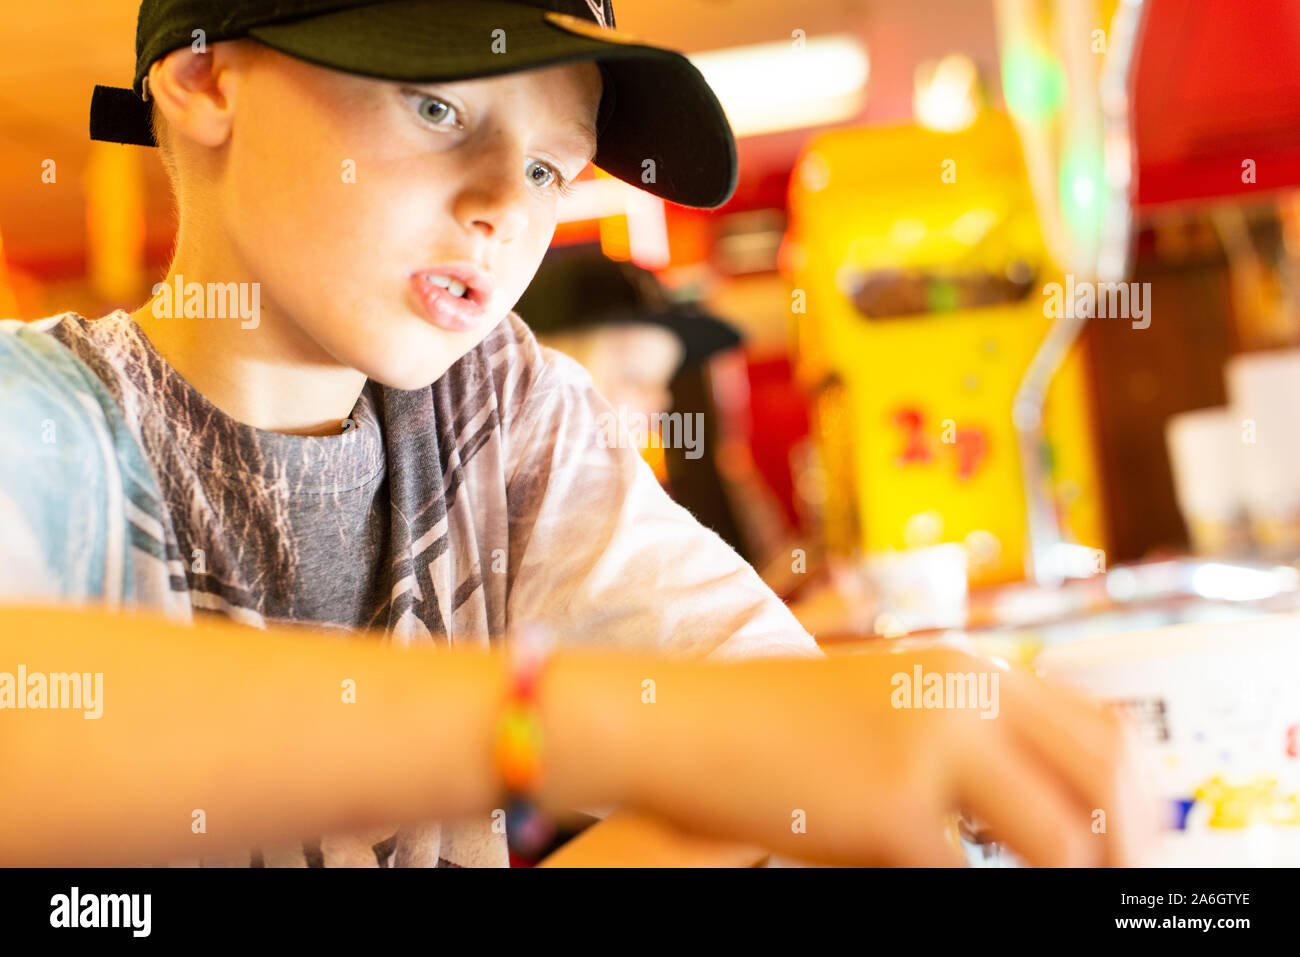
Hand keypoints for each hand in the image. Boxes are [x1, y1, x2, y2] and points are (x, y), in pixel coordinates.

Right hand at [619, 647, 1156, 866]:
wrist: (681, 722)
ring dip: (1070, 882)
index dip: (1135, 798)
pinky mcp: (891, 807)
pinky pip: (967, 880)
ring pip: (1059, 840)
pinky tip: (947, 890)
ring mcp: (930, 745)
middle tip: (1115, 892)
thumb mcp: (884, 704)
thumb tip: (1043, 809)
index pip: (1100, 727)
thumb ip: (962, 734)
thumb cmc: (774, 724)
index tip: (1132, 849)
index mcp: (967, 665)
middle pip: (1103, 775)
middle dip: (1125, 847)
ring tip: (1053, 904)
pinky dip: (977, 897)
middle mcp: (963, 692)